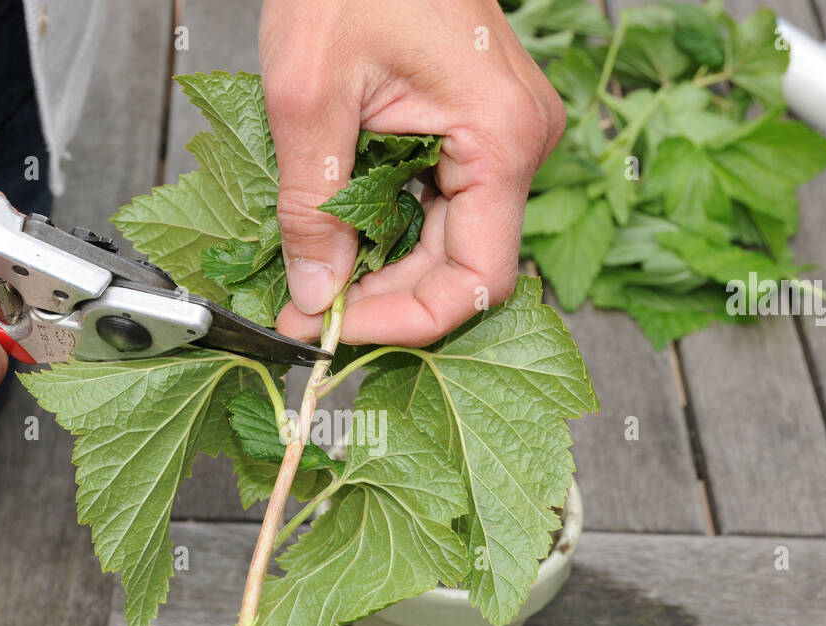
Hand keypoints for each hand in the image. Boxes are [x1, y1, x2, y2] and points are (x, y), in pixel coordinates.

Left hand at [260, 0, 563, 345]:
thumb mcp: (309, 94)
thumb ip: (313, 206)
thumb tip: (314, 294)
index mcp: (498, 137)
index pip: (476, 280)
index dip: (407, 322)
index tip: (336, 331)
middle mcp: (517, 143)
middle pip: (461, 267)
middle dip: (383, 299)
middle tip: (307, 312)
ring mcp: (501, 137)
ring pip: (449, 241)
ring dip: (383, 267)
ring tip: (314, 273)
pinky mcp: (476, 129)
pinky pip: (440, 203)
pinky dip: (390, 229)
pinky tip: (340, 234)